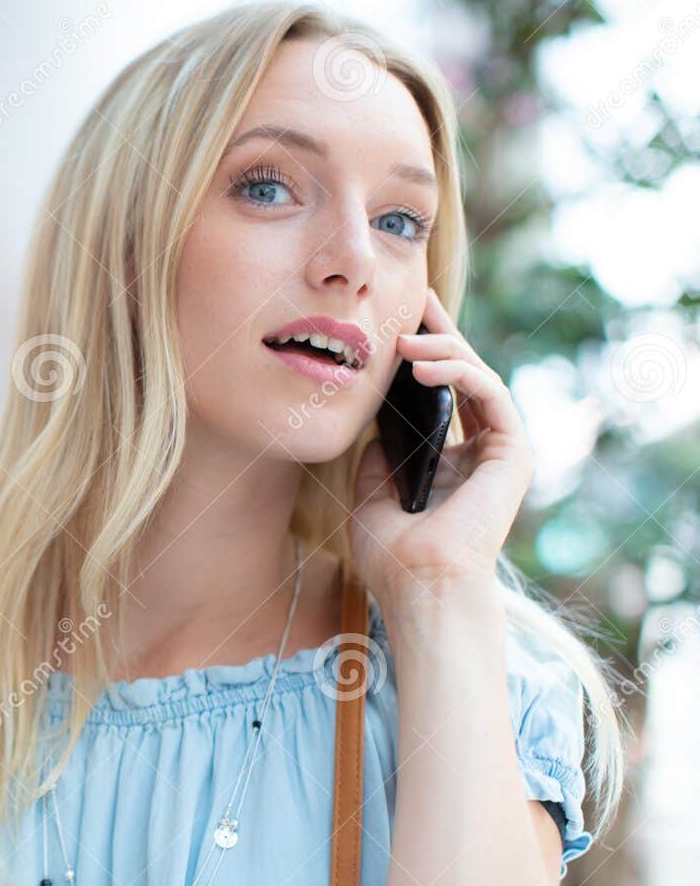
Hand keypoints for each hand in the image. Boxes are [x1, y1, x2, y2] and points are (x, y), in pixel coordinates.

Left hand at [350, 287, 532, 605]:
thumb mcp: (371, 488)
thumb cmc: (392, 552)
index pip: (441, 392)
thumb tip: (374, 415)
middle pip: (464, 374)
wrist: (417, 586)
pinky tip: (423, 368)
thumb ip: (380, 449)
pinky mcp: (513, 451)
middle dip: (440, 334)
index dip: (423, 353)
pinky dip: (460, 374)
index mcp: (450, 458)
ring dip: (444, 351)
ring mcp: (499, 450)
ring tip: (405, 342)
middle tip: (416, 299)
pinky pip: (491, 394)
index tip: (398, 321)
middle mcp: (479, 450)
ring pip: (478, 377)